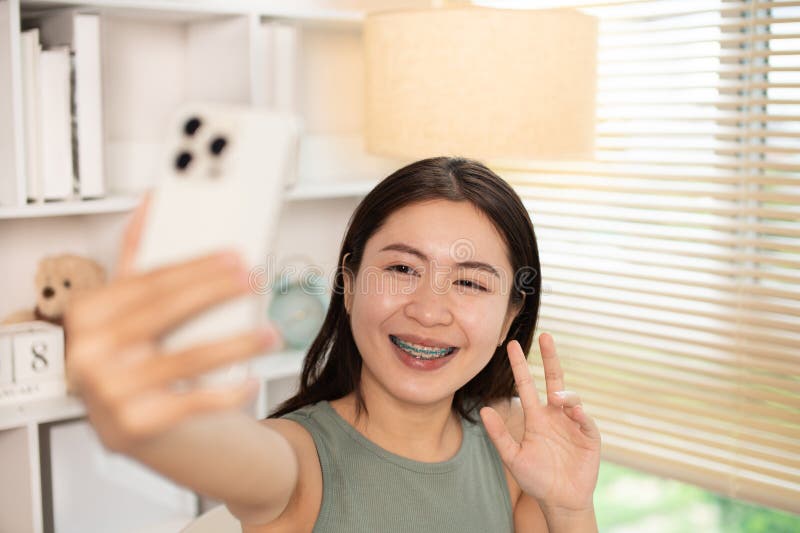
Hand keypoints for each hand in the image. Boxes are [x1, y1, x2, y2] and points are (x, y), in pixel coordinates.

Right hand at [64, 191, 281, 453]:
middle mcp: (89, 354)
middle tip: (255, 279)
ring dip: (238, 343)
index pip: (149, 281)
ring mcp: (108, 393)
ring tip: (271, 333)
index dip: (197, 265)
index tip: (236, 254)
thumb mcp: (129, 310)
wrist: (137, 428)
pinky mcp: (134, 427)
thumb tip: (152, 202)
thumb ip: (137, 258)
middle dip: (218, 292)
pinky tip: (252, 378)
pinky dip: (228, 392)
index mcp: (86, 315)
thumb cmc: (136, 361)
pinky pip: (192, 403)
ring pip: (186, 358)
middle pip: (166, 312)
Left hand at [480, 333, 600, 513]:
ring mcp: (573, 424)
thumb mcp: (513, 457)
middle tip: (546, 336)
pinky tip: (573, 413)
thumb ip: (499, 435)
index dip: (520, 366)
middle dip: (550, 357)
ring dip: (565, 394)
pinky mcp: (589, 436)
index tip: (511, 345)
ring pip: (570, 397)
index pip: (527, 385)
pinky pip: (586, 420)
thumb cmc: (536, 479)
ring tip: (557, 399)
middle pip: (554, 379)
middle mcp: (555, 415)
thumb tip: (484, 410)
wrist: (561, 501)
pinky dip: (579, 415)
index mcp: (536, 417)